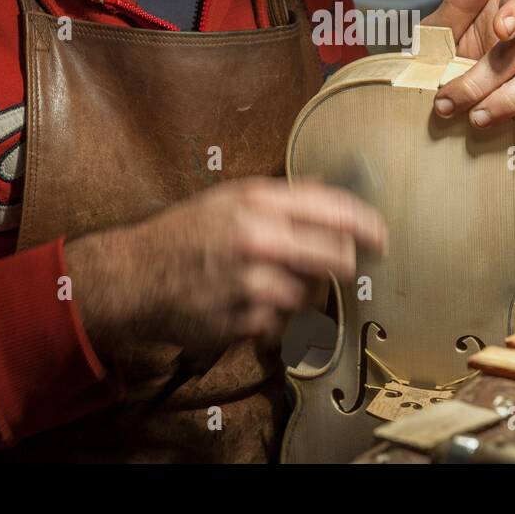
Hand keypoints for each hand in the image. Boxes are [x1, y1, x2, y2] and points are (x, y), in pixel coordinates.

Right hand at [64, 178, 386, 365]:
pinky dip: (273, 319)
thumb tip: (326, 188)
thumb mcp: (228, 199)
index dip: (367, 225)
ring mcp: (250, 283)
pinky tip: (247, 304)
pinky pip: (282, 324)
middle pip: (336, 257)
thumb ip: (281, 197)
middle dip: (342, 264)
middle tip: (337, 267)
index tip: (381, 237)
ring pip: (310, 295)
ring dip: (300, 294)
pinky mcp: (242, 322)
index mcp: (257, 202)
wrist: (134, 277)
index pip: (333, 209)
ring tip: (268, 284)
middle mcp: (257, 239)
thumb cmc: (183, 235)